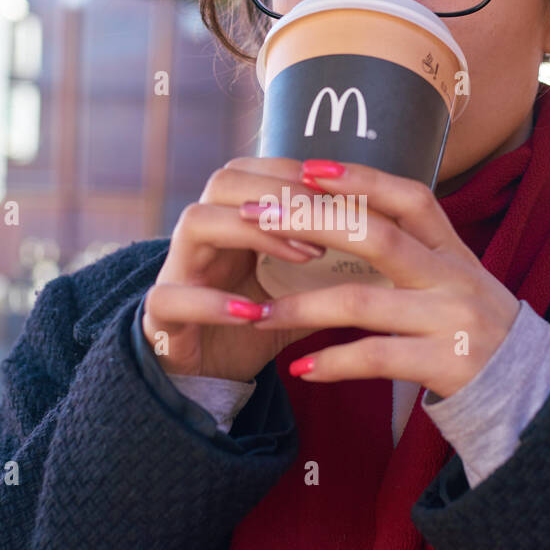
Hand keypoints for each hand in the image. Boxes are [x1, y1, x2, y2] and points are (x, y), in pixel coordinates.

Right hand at [142, 156, 337, 381]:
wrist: (204, 380)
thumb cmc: (251, 327)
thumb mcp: (296, 293)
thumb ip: (327, 268)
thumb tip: (388, 250)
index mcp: (231, 221)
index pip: (255, 169)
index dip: (296, 173)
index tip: (343, 194)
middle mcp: (201, 236)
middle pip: (223, 180)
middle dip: (280, 193)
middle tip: (330, 222)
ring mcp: (177, 271)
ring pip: (196, 221)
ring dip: (254, 231)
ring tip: (304, 256)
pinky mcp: (161, 316)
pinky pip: (172, 296)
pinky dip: (213, 302)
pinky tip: (252, 315)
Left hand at [248, 157, 520, 397]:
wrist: (531, 391)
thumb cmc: (475, 329)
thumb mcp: (454, 278)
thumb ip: (410, 251)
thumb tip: (340, 216)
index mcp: (453, 250)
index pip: (410, 197)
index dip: (361, 178)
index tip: (308, 168)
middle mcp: (454, 277)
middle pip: (376, 238)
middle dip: (311, 225)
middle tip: (257, 222)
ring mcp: (451, 320)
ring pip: (362, 302)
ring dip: (301, 308)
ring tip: (256, 314)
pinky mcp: (446, 365)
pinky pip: (376, 357)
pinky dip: (333, 362)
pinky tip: (299, 367)